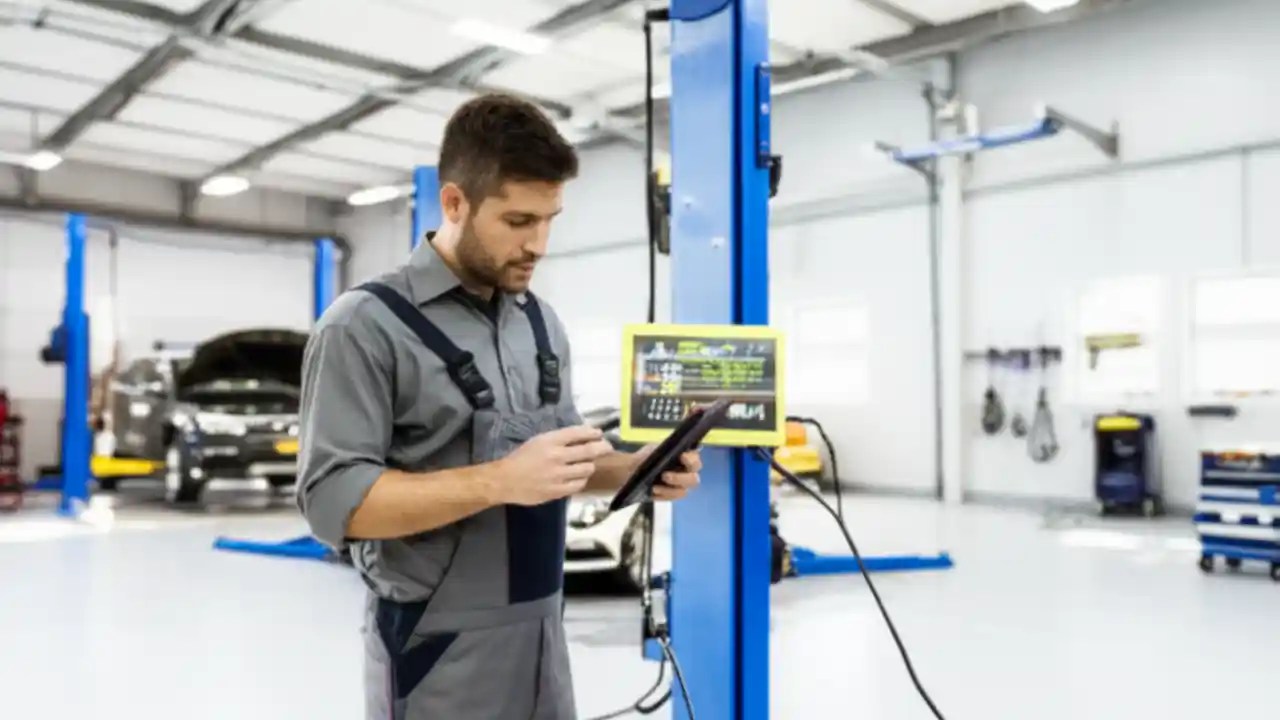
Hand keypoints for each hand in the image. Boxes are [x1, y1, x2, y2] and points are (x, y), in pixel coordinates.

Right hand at [495, 426, 613, 505]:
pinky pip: (579, 484)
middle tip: (607, 447)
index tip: (599, 433)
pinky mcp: (558, 490)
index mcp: (550, 441)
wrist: (506, 480)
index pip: (578, 433)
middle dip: (602, 447)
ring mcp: (559, 475)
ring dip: (590, 465)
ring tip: (587, 464)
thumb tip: (583, 436)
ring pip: (587, 468)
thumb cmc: (521, 458)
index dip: (593, 432)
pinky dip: (581, 479)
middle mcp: (557, 456)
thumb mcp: (538, 441)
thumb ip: (559, 439)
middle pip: (589, 450)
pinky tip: (578, 477)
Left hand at [636, 445, 701, 500]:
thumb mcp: (653, 449)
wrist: (633, 469)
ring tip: (655, 487)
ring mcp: (681, 486)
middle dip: (680, 478)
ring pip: (683, 492)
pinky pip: (671, 499)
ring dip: (669, 490)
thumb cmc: (647, 457)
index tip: (682, 457)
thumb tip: (667, 453)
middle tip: (665, 475)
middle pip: (693, 479)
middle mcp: (688, 473)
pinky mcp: (671, 496)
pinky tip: (653, 492)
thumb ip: (663, 451)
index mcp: (686, 457)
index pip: (695, 459)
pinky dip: (662, 495)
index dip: (691, 459)